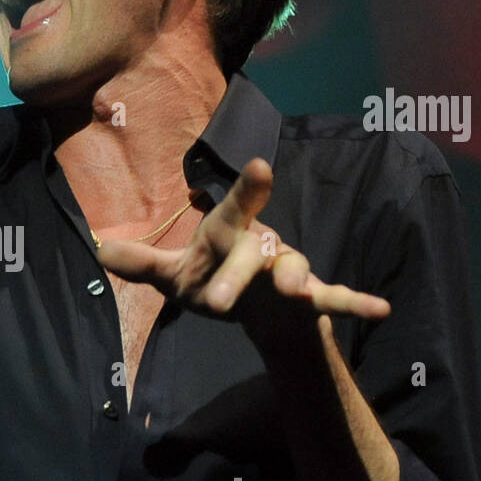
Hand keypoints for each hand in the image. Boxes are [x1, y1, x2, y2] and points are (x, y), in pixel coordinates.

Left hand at [95, 158, 388, 344]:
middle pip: (251, 254)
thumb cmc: (218, 282)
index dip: (245, 190)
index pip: (230, 212)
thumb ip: (142, 263)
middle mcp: (261, 246)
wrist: (259, 315)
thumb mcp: (176, 277)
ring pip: (294, 271)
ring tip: (296, 291)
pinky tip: (381, 309)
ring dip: (297, 281)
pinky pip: (336, 296)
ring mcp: (288, 270)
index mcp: (228, 235)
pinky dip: (357, 302)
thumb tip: (99, 250)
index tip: (259, 166)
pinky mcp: (312, 297)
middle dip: (237, 273)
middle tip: (219, 301)